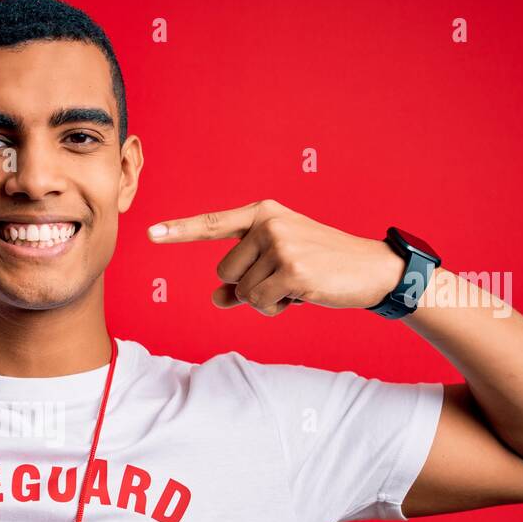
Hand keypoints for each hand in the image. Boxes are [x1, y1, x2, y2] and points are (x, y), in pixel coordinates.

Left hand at [147, 199, 404, 314]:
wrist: (372, 270)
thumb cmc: (322, 268)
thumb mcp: (280, 268)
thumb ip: (244, 280)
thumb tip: (216, 298)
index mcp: (263, 214)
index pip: (213, 224)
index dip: (179, 231)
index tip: (150, 234)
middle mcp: (268, 223)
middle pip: (225, 272)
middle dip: (249, 286)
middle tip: (287, 279)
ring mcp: (280, 244)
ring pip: (242, 291)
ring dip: (265, 299)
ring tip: (297, 285)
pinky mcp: (291, 268)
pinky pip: (259, 302)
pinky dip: (277, 307)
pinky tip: (302, 294)